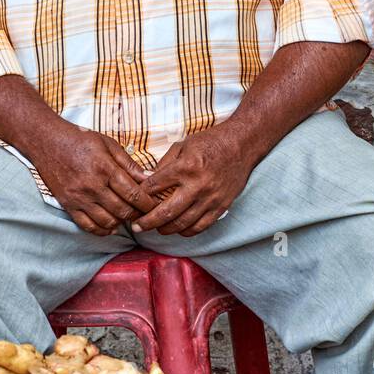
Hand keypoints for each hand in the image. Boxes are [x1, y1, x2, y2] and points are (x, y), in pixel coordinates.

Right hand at [29, 123, 158, 235]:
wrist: (47, 142)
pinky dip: (102, 230)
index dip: (148, 203)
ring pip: (107, 221)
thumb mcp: (108, 144)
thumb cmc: (80, 140)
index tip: (155, 205)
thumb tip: (149, 178)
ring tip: (127, 216)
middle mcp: (92, 185)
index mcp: (105, 168)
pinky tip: (111, 226)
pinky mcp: (68, 205)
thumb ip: (128, 164)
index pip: (133, 194)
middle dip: (137, 214)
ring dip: (121, 222)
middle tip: (143, 212)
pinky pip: (87, 226)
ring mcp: (79, 197)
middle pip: (123, 210)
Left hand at [130, 124, 252, 235]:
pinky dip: (187, 231)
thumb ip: (164, 164)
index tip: (131, 202)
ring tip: (155, 229)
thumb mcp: (183, 145)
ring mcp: (210, 198)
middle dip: (148, 222)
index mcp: (185, 167)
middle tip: (137, 226)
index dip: (139, 196)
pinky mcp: (221, 206)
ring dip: (165, 229)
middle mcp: (197, 185)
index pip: (154, 186)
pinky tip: (178, 229)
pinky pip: (201, 226)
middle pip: (166, 211)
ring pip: (183, 223)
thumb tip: (146, 180)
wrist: (242, 145)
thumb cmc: (210, 142)